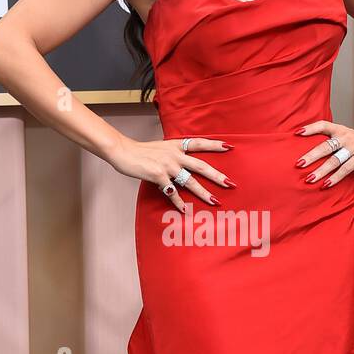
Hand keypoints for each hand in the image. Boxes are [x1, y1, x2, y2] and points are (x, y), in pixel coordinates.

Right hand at [107, 135, 236, 212]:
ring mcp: (167, 165)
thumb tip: (186, 162)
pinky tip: (185, 210)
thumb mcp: (161, 147)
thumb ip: (174, 153)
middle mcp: (174, 154)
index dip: (214, 145)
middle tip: (230, 183)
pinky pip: (171, 192)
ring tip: (214, 201)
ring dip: (203, 192)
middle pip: (201, 166)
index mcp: (176, 145)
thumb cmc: (141, 151)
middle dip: (216, 176)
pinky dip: (178, 202)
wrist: (123, 151)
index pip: (199, 143)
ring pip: (190, 181)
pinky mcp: (158, 175)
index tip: (229, 147)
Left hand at [293, 121, 353, 187]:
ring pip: (334, 160)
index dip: (310, 128)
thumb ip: (333, 141)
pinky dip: (335, 177)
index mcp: (340, 129)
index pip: (323, 125)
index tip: (297, 133)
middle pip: (325, 146)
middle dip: (310, 156)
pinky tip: (326, 184)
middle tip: (298, 164)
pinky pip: (346, 168)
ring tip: (309, 179)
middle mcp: (346, 136)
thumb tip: (311, 152)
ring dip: (321, 171)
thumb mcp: (347, 137)